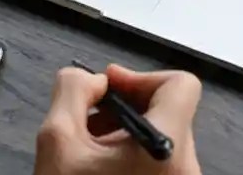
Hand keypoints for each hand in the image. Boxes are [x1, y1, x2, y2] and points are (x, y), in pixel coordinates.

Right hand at [34, 65, 202, 174]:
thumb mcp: (56, 141)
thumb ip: (73, 91)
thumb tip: (91, 79)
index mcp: (165, 150)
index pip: (181, 85)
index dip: (140, 78)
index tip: (109, 88)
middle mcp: (186, 170)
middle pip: (168, 111)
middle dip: (123, 108)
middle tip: (88, 121)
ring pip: (162, 137)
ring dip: (123, 134)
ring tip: (89, 154)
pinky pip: (160, 163)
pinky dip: (130, 157)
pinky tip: (99, 171)